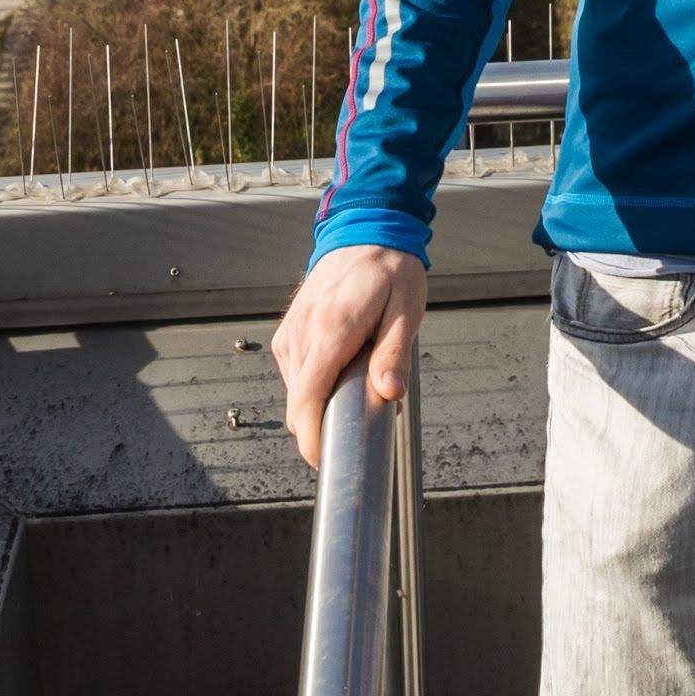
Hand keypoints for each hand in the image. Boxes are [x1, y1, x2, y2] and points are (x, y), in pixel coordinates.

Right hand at [268, 244, 427, 465]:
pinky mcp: (288, 334)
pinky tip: (342, 369)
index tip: (326, 462)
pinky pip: (295, 375)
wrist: (364, 232)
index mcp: (330, 331)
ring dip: (321, 403)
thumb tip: (388, 395)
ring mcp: (290, 335)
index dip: (311, 439)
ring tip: (358, 384)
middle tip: (362, 421)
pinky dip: (314, 385)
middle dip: (323, 425)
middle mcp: (301, 335)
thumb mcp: (406, 311)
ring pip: (296, 393)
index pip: (307, 400)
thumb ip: (394, 355)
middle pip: (298, 405)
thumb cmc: (389, 271)